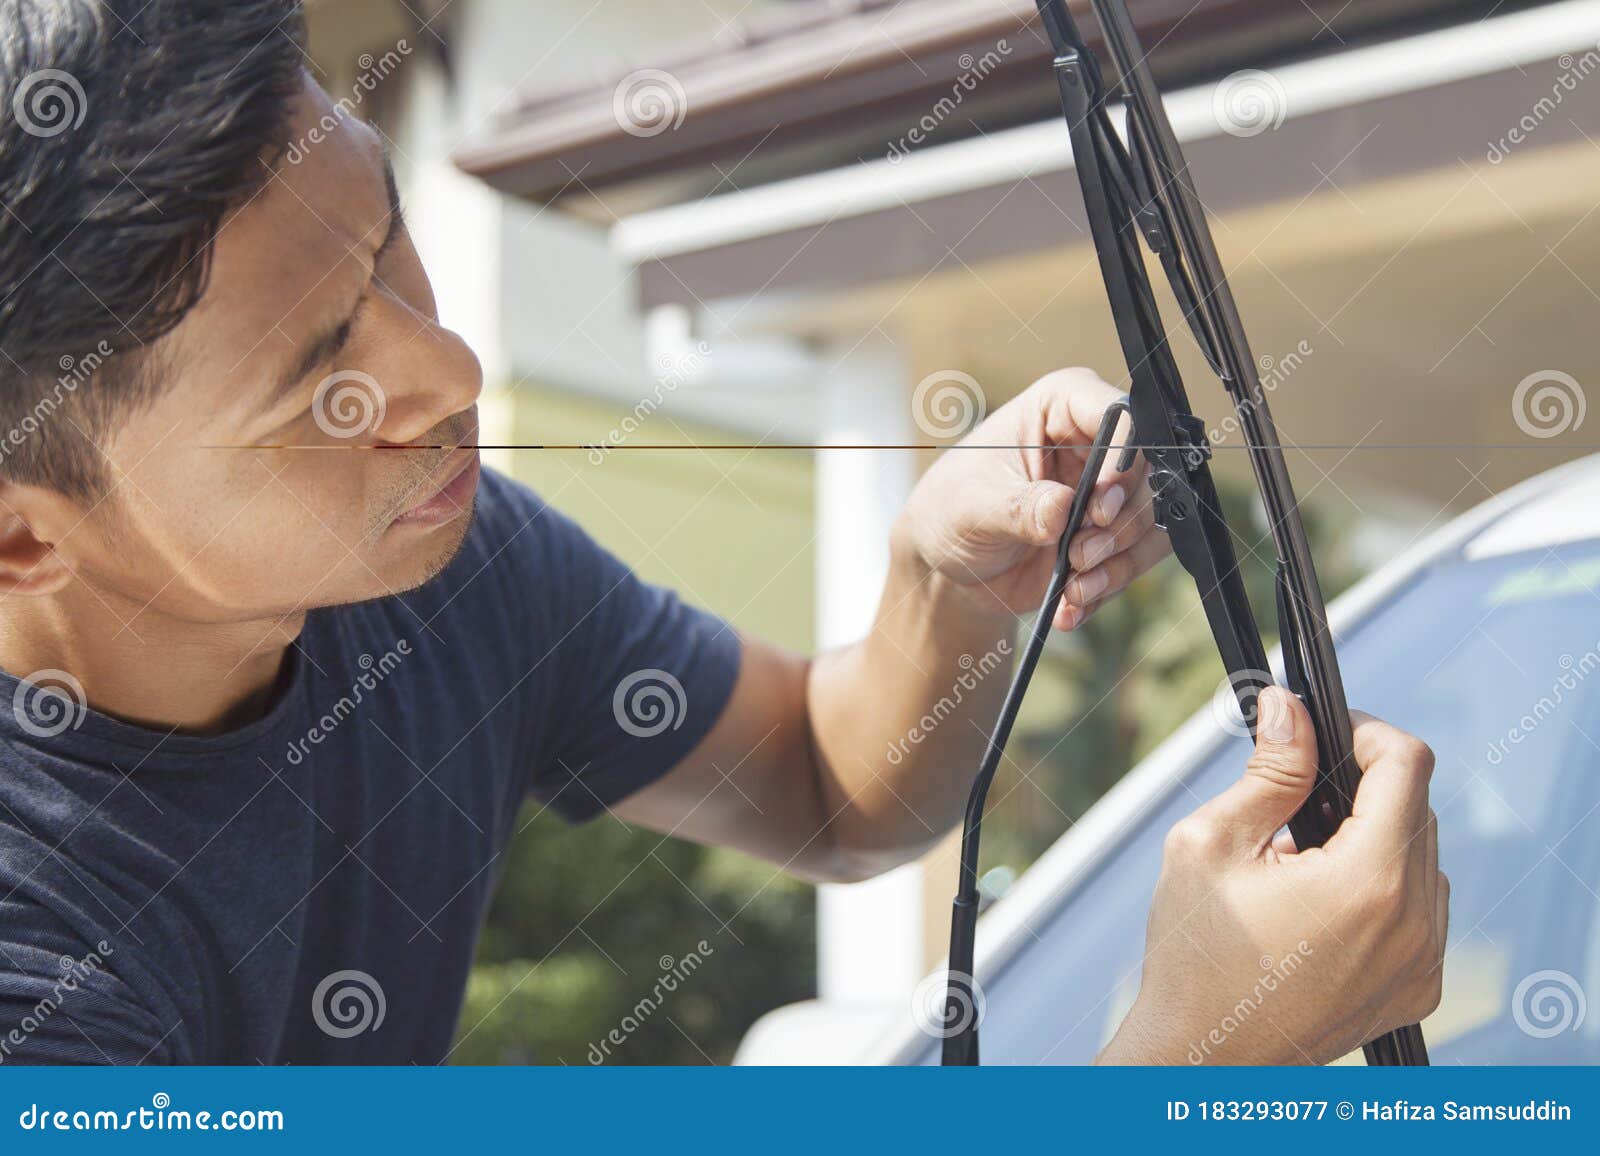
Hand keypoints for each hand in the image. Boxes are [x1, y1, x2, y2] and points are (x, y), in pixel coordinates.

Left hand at [893, 368, 1167, 629]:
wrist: (950, 562)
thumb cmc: (953, 509)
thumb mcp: (974, 505)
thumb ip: (1019, 506)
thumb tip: (1062, 509)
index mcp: (1060, 406)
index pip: (1117, 415)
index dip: (1120, 459)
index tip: (1098, 506)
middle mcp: (1096, 443)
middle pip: (1145, 475)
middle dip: (1116, 525)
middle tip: (1078, 554)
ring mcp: (1109, 493)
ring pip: (1149, 522)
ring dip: (1116, 562)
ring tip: (1073, 587)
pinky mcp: (1113, 537)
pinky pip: (1136, 562)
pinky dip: (1106, 588)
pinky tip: (1070, 605)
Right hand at [1100, 688, 1447, 1064]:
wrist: (1202, 1058)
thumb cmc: (1194, 958)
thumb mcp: (1212, 843)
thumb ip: (1268, 771)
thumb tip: (1289, 710)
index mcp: (1369, 882)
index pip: (1408, 765)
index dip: (1366, 731)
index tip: (1326, 732)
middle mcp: (1413, 925)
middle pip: (1416, 809)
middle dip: (1359, 787)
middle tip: (1291, 801)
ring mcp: (1421, 964)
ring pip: (1421, 859)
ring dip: (1372, 839)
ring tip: (1298, 859)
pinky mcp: (1416, 990)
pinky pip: (1419, 911)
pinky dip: (1379, 889)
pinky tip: (1317, 902)